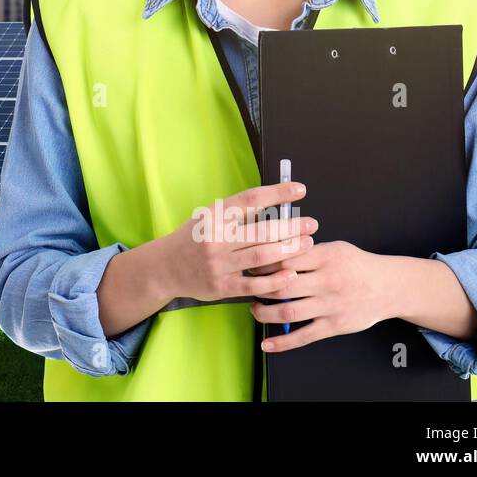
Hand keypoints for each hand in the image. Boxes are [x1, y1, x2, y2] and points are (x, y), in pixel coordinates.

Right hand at [158, 181, 317, 305]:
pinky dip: (276, 280)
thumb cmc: (194, 238)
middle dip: (291, 227)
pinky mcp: (221, 286)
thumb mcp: (209, 217)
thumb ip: (238, 214)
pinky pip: (255, 284)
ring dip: (288, 250)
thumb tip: (276, 204)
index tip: (299, 189)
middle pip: (261, 231)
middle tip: (311, 224)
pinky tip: (292, 274)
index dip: (277, 193)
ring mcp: (218, 264)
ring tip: (307, 244)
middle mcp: (215, 238)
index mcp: (214, 216)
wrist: (165, 267)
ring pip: (261, 257)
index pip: (250, 199)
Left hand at [250, 240, 394, 351]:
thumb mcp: (333, 247)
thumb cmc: (357, 265)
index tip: (251, 265)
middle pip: (282, 286)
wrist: (389, 287)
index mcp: (325, 257)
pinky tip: (266, 345)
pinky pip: (304, 336)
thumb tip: (272, 249)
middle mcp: (327, 281)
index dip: (263, 263)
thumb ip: (306, 249)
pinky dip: (282, 343)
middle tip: (248, 287)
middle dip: (259, 288)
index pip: (285, 259)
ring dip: (264, 313)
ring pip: (288, 312)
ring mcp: (330, 305)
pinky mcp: (334, 326)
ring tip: (255, 309)